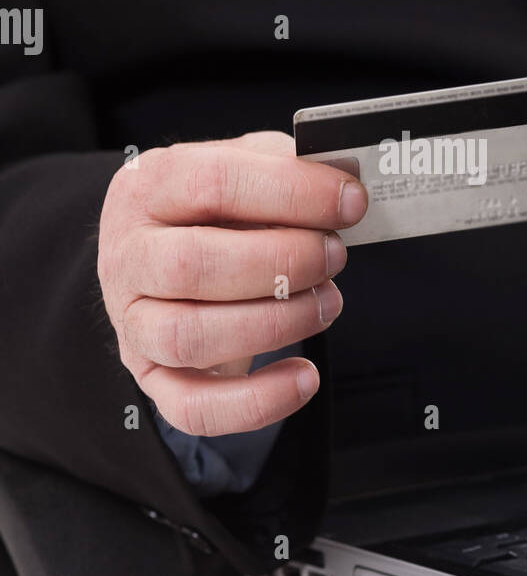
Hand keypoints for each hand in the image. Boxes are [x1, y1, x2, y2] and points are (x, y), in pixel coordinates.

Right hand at [97, 131, 366, 436]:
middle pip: (191, 266)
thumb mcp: (245, 167)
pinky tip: (304, 377)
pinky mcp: (153, 378)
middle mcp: (127, 256)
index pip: (213, 184)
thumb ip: (287, 168)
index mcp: (148, 187)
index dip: (291, 194)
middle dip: (282, 263)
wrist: (168, 256)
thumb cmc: (216, 210)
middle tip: (334, 256)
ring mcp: (133, 323)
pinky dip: (256, 402)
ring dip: (276, 323)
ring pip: (190, 337)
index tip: (350, 203)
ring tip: (327, 303)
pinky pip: (194, 408)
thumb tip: (343, 187)